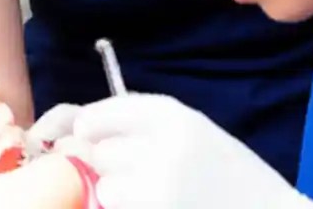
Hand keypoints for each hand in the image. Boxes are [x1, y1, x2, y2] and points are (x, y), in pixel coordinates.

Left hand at [30, 94, 312, 208]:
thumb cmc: (234, 176)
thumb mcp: (196, 133)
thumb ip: (147, 127)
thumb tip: (78, 128)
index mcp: (174, 116)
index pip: (105, 113)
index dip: (92, 124)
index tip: (84, 131)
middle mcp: (164, 146)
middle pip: (100, 152)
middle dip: (109, 164)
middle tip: (138, 174)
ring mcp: (159, 187)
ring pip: (105, 187)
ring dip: (117, 194)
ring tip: (153, 196)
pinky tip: (158, 206)